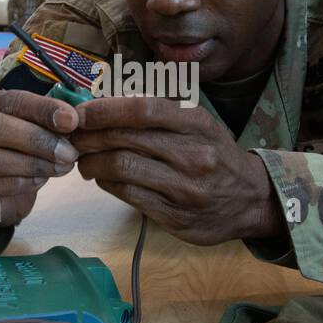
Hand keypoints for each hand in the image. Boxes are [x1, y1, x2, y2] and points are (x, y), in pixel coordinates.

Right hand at [0, 88, 78, 225]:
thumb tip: (70, 118)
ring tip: (61, 166)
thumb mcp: (30, 125)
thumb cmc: (17, 147)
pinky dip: (20, 183)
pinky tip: (42, 180)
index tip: (71, 120)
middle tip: (68, 151)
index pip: (7, 100)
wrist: (5, 190)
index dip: (41, 109)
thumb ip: (45, 119)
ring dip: (31, 163)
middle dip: (35, 138)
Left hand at [71, 96, 284, 244]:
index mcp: (197, 123)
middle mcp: (193, 154)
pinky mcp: (176, 216)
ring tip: (83, 160)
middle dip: (89, 137)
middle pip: (125, 139)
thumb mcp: (197, 124)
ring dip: (92, 162)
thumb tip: (100, 106)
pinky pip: (129, 195)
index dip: (104, 109)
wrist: (251, 199)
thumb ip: (156, 114)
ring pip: (122, 168)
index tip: (79, 112)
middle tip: (72, 138)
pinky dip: (107, 183)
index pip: (142, 109)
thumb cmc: (214, 154)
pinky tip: (103, 178)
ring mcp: (185, 187)